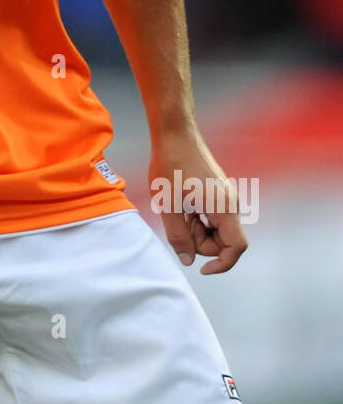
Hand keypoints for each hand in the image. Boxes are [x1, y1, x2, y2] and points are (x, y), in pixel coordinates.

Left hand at [149, 128, 246, 275]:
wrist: (175, 134)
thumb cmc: (171, 165)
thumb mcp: (168, 205)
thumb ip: (178, 237)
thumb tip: (187, 260)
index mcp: (224, 208)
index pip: (236, 248)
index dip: (221, 264)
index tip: (201, 268)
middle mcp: (231, 204)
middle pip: (225, 241)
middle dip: (201, 243)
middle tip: (179, 224)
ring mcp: (226, 198)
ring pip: (217, 230)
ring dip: (197, 230)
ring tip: (179, 211)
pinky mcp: (219, 194)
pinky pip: (213, 218)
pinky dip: (198, 219)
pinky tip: (183, 206)